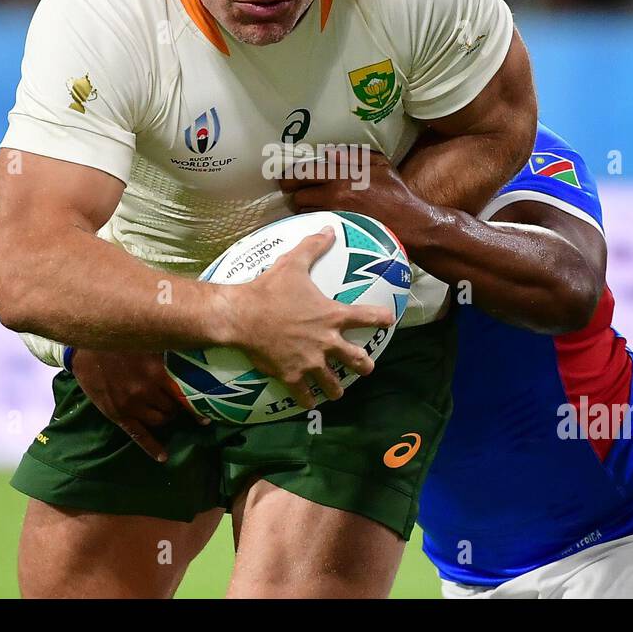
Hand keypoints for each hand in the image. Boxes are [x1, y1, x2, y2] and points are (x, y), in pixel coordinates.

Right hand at [70, 349, 198, 462]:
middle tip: (179, 404)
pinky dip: (153, 448)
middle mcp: (146, 390)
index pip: (185, 393)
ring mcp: (132, 405)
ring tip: (167, 413)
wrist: (85, 349)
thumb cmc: (121, 342)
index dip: (198, 403)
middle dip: (178, 408)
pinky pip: (139, 436)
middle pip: (173, 408)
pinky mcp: (118, 415)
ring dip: (166, 419)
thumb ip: (169, 354)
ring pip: (160, 421)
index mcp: (157, 371)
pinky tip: (163, 457)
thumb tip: (194, 355)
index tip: (209, 409)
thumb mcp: (148, 343)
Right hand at [227, 228, 395, 409]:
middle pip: (356, 359)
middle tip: (367, 367)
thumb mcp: (294, 263)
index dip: (382, 317)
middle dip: (364, 365)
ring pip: (332, 382)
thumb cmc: (270, 289)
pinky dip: (308, 399)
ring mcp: (310, 361)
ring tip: (337, 393)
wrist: (242, 315)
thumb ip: (314, 247)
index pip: (367, 317)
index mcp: (332, 315)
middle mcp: (327, 342)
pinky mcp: (291, 375)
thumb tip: (329, 228)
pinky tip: (310, 403)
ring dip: (336, 388)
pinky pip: (304, 394)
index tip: (390, 320)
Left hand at [278, 150, 425, 238]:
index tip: (286, 178)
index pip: (303, 173)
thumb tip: (328, 153)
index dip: (289, 176)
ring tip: (314, 205)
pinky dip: (315, 219)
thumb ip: (352, 155)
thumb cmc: (394, 191)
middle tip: (298, 192)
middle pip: (298, 196)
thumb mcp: (378, 164)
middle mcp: (333, 196)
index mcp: (341, 176)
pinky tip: (322, 217)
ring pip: (305, 212)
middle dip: (296, 194)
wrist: (407, 222)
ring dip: (306, 208)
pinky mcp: (337, 231)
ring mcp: (334, 215)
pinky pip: (316, 224)